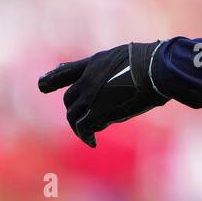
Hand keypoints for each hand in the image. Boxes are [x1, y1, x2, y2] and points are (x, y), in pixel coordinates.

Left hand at [39, 40, 169, 147]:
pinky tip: (91, 142)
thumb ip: (115, 71)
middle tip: (83, 123)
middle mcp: (88, 77)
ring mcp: (91, 94)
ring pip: (73, 115)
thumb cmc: (155, 63)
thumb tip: (114, 84)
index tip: (41, 86)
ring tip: (89, 135)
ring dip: (79, 127)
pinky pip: (85, 126)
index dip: (52, 79)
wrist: (160, 68)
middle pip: (69, 99)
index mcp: (96, 62)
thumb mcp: (129, 59)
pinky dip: (86, 135)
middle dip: (73, 112)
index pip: (66, 71)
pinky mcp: (99, 109)